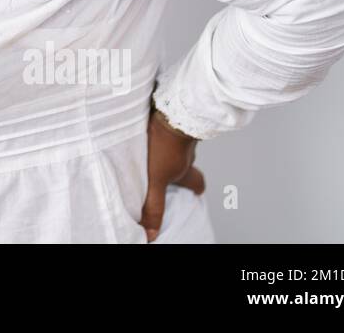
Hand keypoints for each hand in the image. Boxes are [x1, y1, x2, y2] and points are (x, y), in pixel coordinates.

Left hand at [139, 106, 204, 241]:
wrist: (170, 109)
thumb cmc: (166, 143)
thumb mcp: (156, 179)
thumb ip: (154, 205)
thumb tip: (151, 234)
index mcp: (186, 169)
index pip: (196, 182)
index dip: (196, 189)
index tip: (196, 193)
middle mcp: (187, 150)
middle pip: (188, 160)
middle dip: (179, 164)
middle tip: (168, 165)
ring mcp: (181, 131)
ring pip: (177, 141)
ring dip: (166, 143)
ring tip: (150, 144)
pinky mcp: (171, 115)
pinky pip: (168, 123)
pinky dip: (159, 126)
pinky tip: (146, 123)